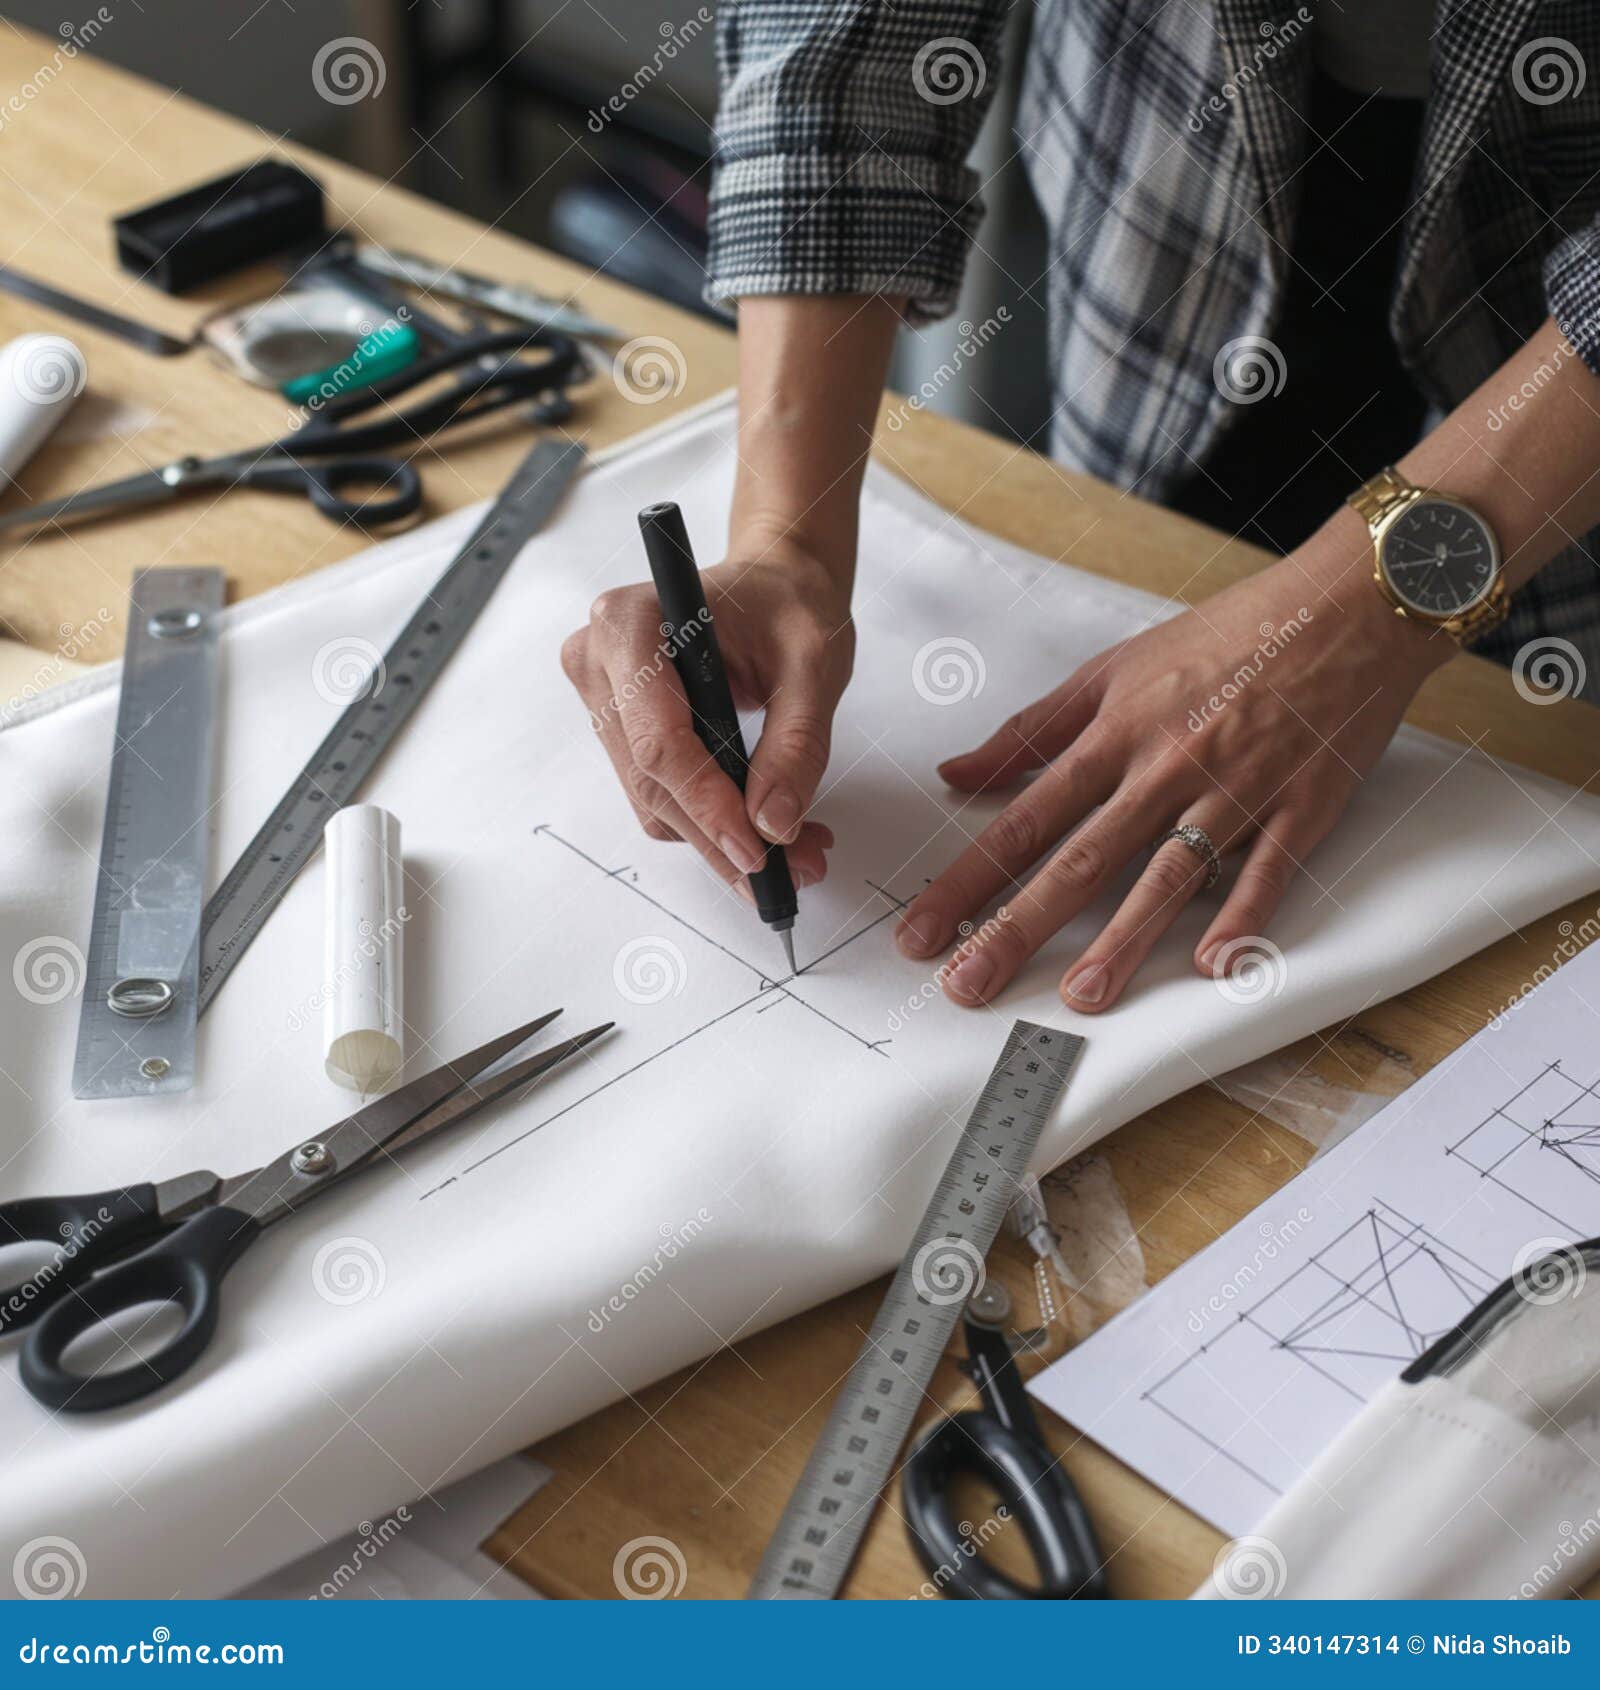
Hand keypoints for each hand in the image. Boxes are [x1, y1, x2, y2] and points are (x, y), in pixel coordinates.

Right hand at [562, 535, 852, 892]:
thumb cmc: (786, 605)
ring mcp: (604, 702)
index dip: (707, 803)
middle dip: (723, 835)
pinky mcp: (622, 734)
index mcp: (630, 624)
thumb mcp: (813, 665)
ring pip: (655, 803)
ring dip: (722, 839)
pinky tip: (766, 828)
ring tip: (798, 851)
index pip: (658, 740)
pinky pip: (661, 799)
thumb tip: (774, 823)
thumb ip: (796, 744)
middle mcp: (599, 662)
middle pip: (652, 782)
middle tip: (796, 868)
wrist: (772, 590)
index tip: (757, 850)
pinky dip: (712, 824)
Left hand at [894, 528, 1451, 1010]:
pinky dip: (1242, 914)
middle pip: (1080, 858)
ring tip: (1081, 995)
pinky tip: (1212, 961)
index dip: (968, 879)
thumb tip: (958, 771)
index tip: (924, 928)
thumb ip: (1033, 729)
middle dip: (1017, 926)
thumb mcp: (1112, 668)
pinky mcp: (1300, 806)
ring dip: (1122, 939)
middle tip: (968, 982)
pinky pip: (1267, 869)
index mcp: (1115, 733)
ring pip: (1167, 874)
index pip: (1024, 819)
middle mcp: (1166, 767)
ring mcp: (1235, 790)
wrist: (1346, 605)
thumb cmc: (1227, 635)